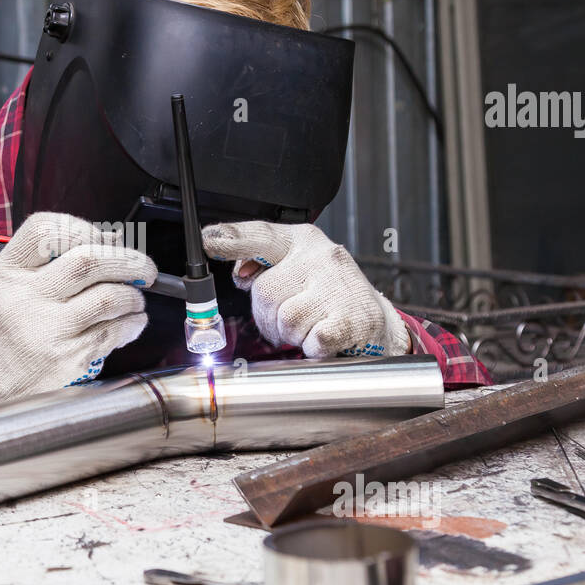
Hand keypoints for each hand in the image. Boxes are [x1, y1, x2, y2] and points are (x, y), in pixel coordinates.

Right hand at [0, 212, 156, 408]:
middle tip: (142, 267)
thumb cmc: (7, 335)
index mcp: (6, 274)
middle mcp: (24, 298)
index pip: (46, 230)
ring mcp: (48, 330)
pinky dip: (132, 323)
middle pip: (88, 260)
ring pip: (109, 296)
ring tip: (134, 299)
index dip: (84, 228)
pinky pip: (115, 331)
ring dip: (133, 295)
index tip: (104, 238)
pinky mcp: (70, 358)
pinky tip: (130, 322)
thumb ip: (50, 263)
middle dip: (127, 260)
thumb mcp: (10, 290)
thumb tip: (112, 241)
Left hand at [202, 220, 409, 358]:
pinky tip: (323, 338)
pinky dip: (312, 347)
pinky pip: (310, 340)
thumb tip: (239, 271)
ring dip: (292, 333)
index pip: (263, 236)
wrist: (374, 319)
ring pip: (285, 320)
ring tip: (311, 325)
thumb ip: (265, 266)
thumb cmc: (329, 293)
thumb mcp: (297, 268)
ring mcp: (337, 288)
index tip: (210, 239)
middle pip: (265, 293)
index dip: (234, 239)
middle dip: (269, 316)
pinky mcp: (350, 319)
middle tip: (291, 318)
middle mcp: (321, 258)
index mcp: (303, 242)